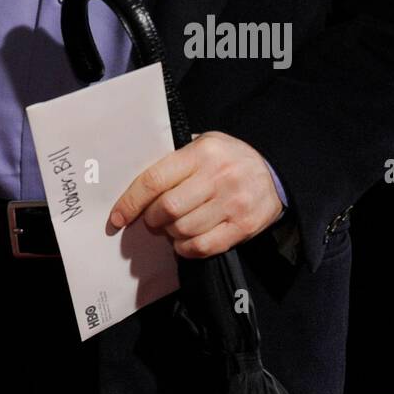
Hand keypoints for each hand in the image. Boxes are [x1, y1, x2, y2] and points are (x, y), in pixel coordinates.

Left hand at [109, 131, 283, 257]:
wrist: (275, 173)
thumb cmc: (228, 157)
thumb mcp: (204, 144)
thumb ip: (175, 160)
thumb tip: (137, 187)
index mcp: (201, 153)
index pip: (155, 180)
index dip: (131, 201)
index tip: (117, 217)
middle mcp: (218, 177)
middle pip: (168, 208)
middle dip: (152, 219)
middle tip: (152, 219)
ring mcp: (233, 203)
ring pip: (184, 230)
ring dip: (170, 234)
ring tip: (172, 227)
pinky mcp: (243, 227)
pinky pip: (204, 246)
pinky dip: (186, 249)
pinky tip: (184, 242)